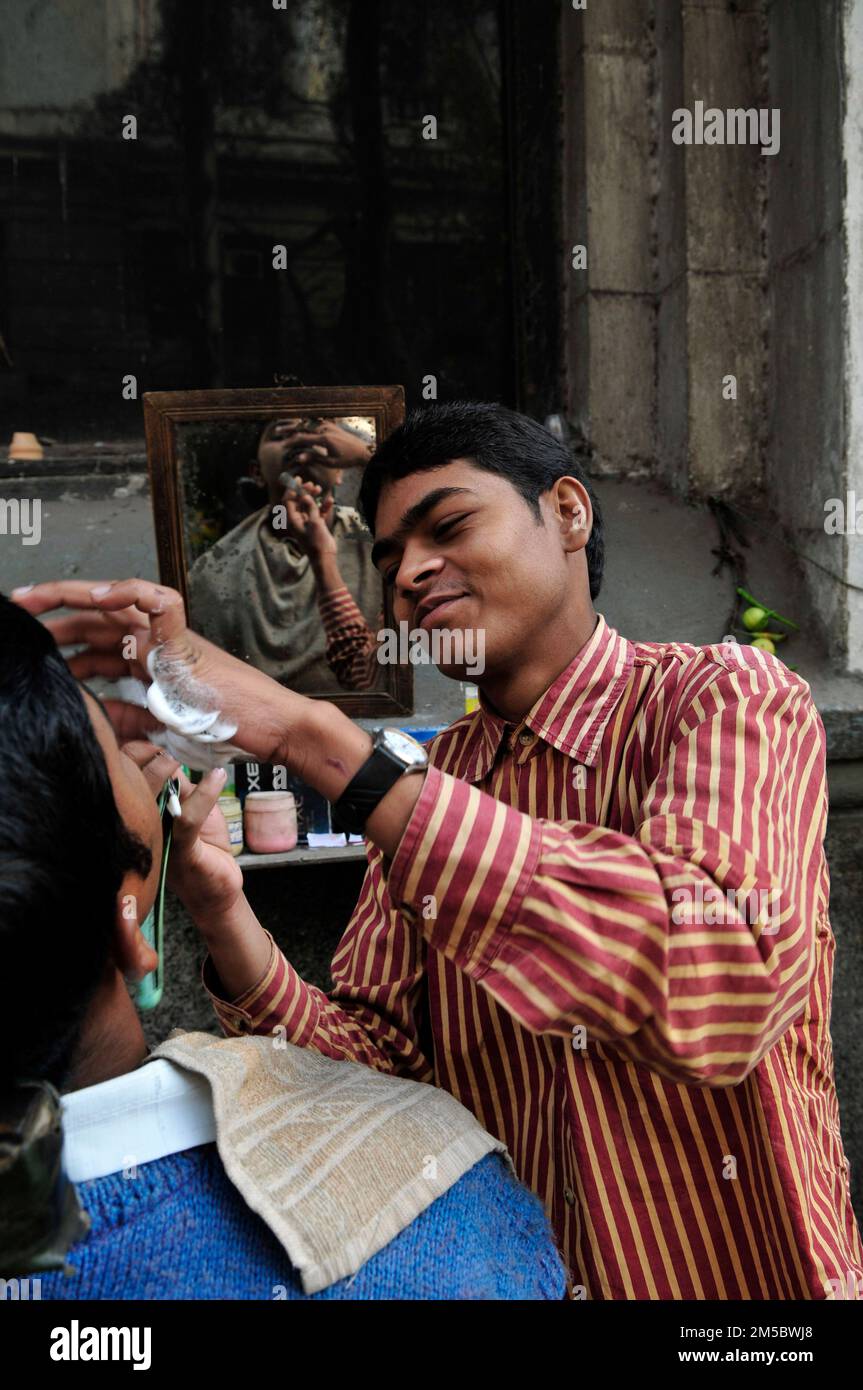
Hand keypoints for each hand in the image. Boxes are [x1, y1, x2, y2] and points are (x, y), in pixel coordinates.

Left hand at [12, 579, 318, 773]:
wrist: (267, 730)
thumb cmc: (224, 729)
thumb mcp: (158, 729)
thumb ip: (125, 718)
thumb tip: (90, 714)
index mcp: (146, 663)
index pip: (93, 641)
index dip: (57, 639)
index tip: (23, 643)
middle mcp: (154, 644)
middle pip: (95, 618)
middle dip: (51, 613)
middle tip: (14, 608)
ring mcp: (170, 639)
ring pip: (118, 601)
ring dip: (74, 597)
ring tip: (34, 598)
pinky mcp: (187, 641)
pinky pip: (162, 604)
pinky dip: (133, 592)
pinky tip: (104, 595)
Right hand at [122, 743, 242, 916]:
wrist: (217, 891)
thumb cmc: (204, 847)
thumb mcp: (190, 807)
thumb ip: (179, 784)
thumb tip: (173, 751)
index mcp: (141, 812)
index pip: (127, 775)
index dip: (135, 751)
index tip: (153, 736)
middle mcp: (143, 825)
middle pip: (131, 782)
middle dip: (144, 755)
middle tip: (163, 746)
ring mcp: (159, 839)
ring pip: (153, 796)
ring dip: (167, 771)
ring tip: (178, 758)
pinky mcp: (181, 851)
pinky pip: (187, 818)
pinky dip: (204, 794)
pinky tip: (217, 776)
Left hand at [276, 476, 336, 559]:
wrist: (324, 556)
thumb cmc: (316, 541)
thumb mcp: (313, 522)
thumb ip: (310, 507)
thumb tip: (305, 495)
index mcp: (292, 519)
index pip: (288, 501)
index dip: (292, 489)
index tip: (298, 480)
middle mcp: (297, 519)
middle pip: (298, 501)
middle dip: (304, 491)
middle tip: (311, 484)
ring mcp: (307, 521)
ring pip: (308, 505)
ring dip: (313, 497)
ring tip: (320, 489)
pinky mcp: (316, 524)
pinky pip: (318, 511)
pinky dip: (323, 506)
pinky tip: (330, 501)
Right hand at [281, 419, 372, 467]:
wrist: (363, 450)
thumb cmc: (348, 460)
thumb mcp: (331, 463)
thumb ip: (314, 458)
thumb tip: (298, 458)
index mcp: (325, 438)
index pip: (303, 439)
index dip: (291, 442)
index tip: (281, 445)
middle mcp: (325, 428)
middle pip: (303, 427)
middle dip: (289, 429)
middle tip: (276, 432)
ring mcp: (328, 425)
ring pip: (308, 424)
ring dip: (296, 426)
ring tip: (284, 428)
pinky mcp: (331, 425)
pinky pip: (315, 423)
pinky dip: (305, 425)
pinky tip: (298, 426)